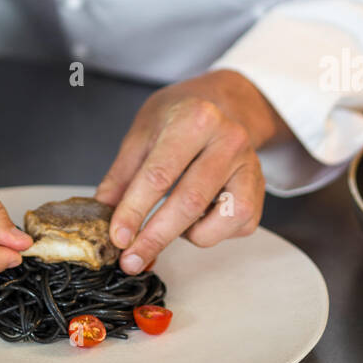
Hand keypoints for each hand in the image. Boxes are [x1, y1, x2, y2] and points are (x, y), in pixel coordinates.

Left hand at [95, 70, 289, 273]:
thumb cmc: (178, 118)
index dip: (135, 210)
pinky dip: (210, 232)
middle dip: (156, 237)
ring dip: (188, 234)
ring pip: (221, 220)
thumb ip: (122, 176)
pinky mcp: (259, 189)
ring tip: (171, 221)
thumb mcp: (142, 134)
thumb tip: (103, 215)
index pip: (160, 174)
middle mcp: (229, 140)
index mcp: (195, 119)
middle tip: (131, 260)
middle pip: (190, 201)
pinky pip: (236, 226)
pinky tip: (196, 215)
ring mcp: (249, 165)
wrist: (220, 103)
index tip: (118, 237)